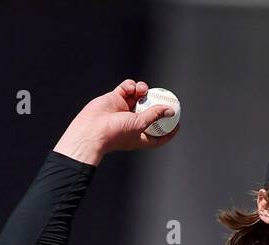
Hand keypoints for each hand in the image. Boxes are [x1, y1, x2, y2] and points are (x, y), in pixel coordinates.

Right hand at [52, 79, 180, 164]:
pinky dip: (129, 86)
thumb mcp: (139, 124)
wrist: (91, 129)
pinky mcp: (114, 99)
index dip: (169, 129)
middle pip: (149, 111)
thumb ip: (154, 115)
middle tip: (163, 95)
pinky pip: (125, 89)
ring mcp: (123, 109)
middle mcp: (132, 122)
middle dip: (156, 103)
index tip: (177, 122)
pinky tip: (130, 87)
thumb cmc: (115, 133)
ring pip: (138, 97)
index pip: (158, 134)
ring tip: (142, 89)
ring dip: (142, 90)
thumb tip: (171, 110)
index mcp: (140, 134)